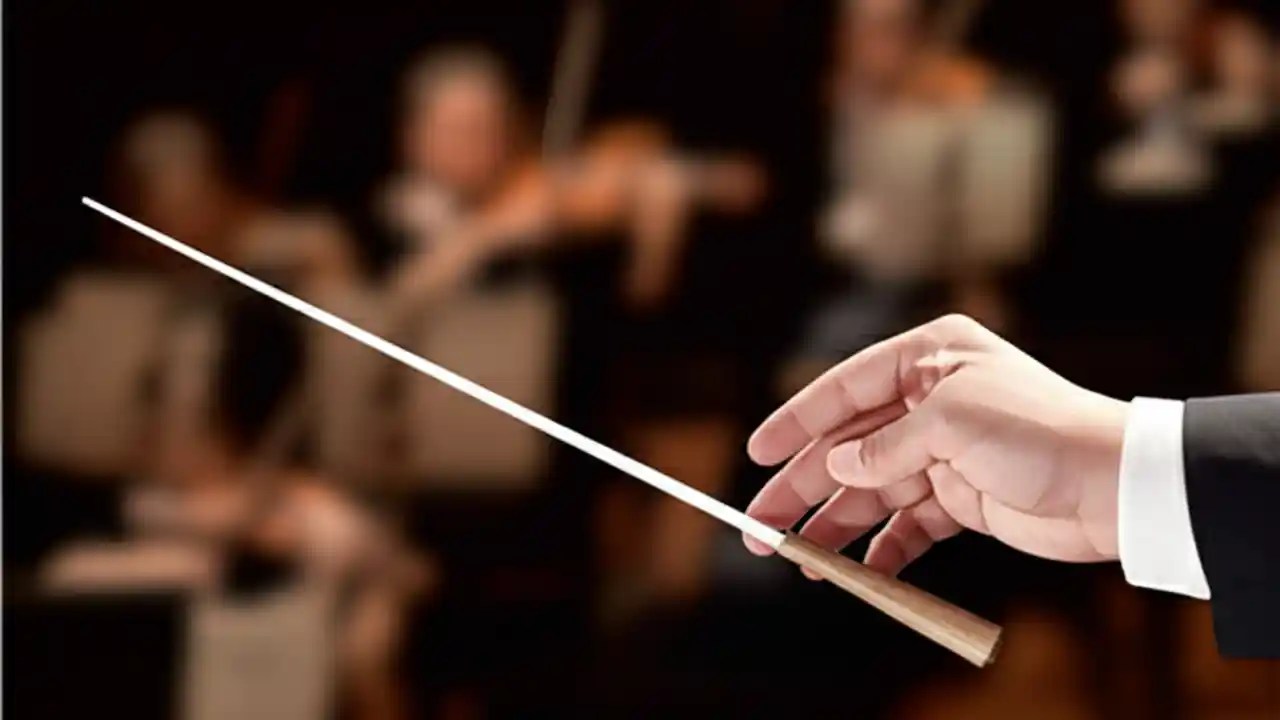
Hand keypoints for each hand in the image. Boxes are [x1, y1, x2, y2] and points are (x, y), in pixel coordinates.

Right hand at [743, 314, 1128, 575]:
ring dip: (833, 526)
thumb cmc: (1042, 431)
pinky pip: (905, 526)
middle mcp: (930, 402)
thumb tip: (837, 466)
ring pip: (869, 492)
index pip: (844, 389)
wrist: (1115, 487)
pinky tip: (855, 571)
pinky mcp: (959, 499)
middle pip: (847, 447)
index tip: (757, 454)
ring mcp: (943, 453)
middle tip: (760, 526)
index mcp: (928, 360)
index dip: (796, 422)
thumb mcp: (952, 421)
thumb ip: (885, 445)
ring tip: (796, 558)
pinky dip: (880, 550)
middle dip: (803, 488)